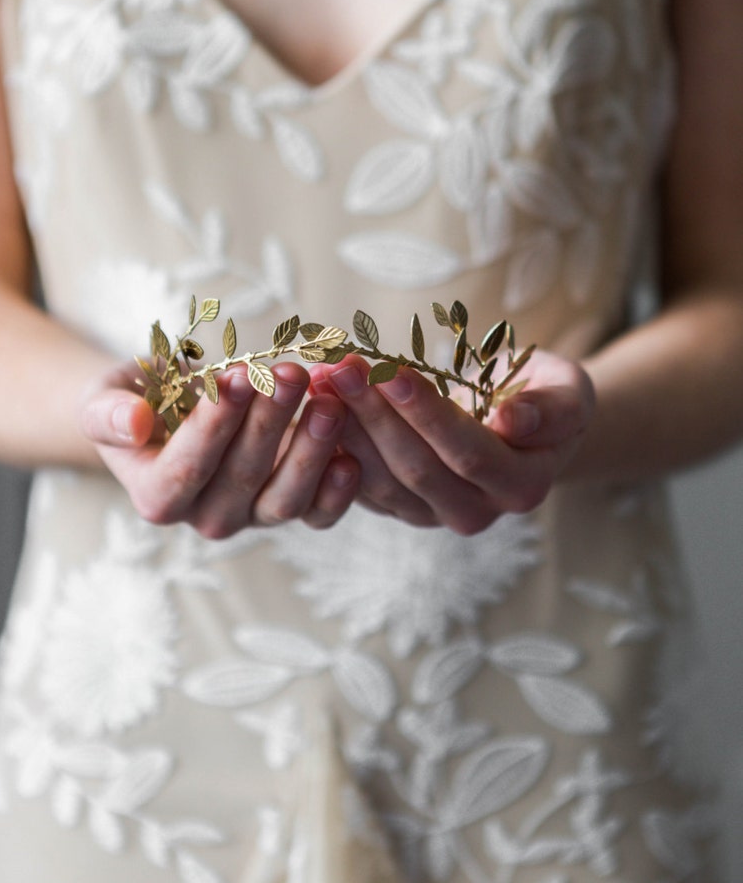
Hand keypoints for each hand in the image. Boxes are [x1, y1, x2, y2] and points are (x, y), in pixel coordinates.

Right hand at [79, 361, 360, 535]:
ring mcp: (253, 516)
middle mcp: (207, 517)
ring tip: (327, 402)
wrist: (171, 408)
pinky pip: (320, 513)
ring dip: (310, 450)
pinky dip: (340, 490)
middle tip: (288, 374)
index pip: (186, 470)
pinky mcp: (292, 506)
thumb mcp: (104, 398)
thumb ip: (108, 413)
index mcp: (157, 497)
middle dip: (268, 423)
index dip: (213, 427)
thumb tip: (132, 422)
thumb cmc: (136, 399)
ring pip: (286, 498)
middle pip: (242, 478)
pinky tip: (353, 453)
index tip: (235, 381)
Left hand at [308, 350, 594, 534]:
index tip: (390, 369)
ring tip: (322, 376)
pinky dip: (333, 440)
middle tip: (340, 366)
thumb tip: (512, 421)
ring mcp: (431, 516)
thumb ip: (550, 409)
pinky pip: (357, 482)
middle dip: (373, 413)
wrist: (522, 423)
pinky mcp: (396, 507)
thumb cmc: (546, 395)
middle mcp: (476, 513)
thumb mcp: (566, 391)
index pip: (466, 453)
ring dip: (345, 425)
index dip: (426, 412)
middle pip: (414, 468)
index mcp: (521, 486)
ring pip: (379, 478)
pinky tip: (316, 400)